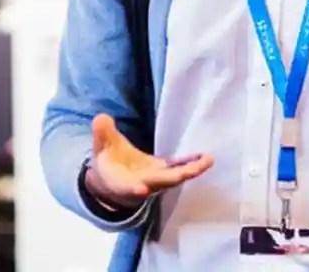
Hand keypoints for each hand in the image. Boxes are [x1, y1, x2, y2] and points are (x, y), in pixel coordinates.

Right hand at [82, 114, 213, 208]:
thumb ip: (101, 134)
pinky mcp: (164, 172)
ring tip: (207, 159)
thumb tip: (101, 118)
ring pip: (176, 177)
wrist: (113, 178)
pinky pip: (180, 169)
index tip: (142, 188)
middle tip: (195, 168)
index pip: (128, 187)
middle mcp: (143, 184)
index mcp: (122, 182)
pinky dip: (191, 164)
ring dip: (191, 170)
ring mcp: (157, 180)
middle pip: (162, 182)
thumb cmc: (107, 162)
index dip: (134, 188)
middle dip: (178, 175)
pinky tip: (205, 157)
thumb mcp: (101, 148)